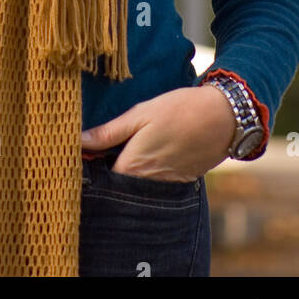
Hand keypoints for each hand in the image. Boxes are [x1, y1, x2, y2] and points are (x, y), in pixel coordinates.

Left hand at [80, 85, 236, 181]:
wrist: (222, 118)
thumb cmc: (178, 110)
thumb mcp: (140, 114)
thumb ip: (109, 132)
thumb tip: (79, 141)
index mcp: (131, 167)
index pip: (98, 180)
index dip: (86, 170)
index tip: (76, 157)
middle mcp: (145, 184)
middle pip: (115, 188)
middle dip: (103, 176)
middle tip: (95, 155)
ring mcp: (163, 188)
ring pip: (133, 188)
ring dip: (123, 176)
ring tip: (115, 155)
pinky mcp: (177, 185)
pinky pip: (151, 186)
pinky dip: (143, 176)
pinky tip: (142, 158)